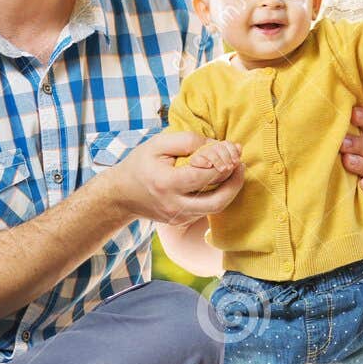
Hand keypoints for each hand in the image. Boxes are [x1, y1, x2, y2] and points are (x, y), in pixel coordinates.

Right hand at [113, 130, 242, 223]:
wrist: (121, 195)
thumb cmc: (140, 164)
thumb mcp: (158, 144)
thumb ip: (188, 141)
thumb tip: (216, 145)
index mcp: (166, 184)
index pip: (204, 176)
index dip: (223, 162)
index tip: (233, 148)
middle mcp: (174, 205)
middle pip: (217, 201)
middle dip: (235, 182)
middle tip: (241, 163)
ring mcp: (179, 217)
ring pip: (215, 208)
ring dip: (231, 190)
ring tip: (236, 171)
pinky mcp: (182, 222)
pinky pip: (207, 210)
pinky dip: (218, 195)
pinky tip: (221, 180)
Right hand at [187, 138, 241, 174]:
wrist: (202, 175)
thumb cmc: (218, 169)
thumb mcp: (228, 163)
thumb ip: (234, 155)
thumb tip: (239, 146)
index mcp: (220, 147)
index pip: (227, 144)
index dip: (233, 152)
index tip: (237, 161)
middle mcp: (211, 148)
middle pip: (219, 148)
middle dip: (227, 158)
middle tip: (230, 168)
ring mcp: (202, 154)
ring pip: (210, 153)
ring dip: (218, 161)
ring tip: (222, 169)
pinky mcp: (194, 160)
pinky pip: (197, 159)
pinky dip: (204, 162)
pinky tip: (209, 166)